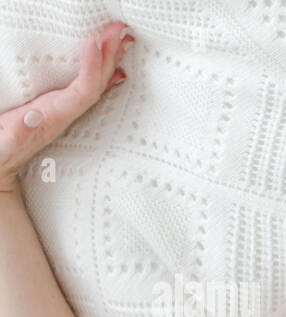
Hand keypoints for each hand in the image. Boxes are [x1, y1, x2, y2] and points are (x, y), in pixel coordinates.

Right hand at [0, 21, 133, 192]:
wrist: (1, 167)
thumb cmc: (1, 153)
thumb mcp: (3, 143)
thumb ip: (17, 131)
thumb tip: (34, 115)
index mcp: (53, 117)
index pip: (82, 90)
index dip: (91, 67)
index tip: (96, 42)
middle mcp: (65, 112)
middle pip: (95, 83)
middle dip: (108, 55)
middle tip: (121, 31)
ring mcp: (64, 110)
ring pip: (95, 83)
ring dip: (109, 59)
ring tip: (123, 40)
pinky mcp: (59, 107)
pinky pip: (86, 87)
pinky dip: (98, 72)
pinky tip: (112, 67)